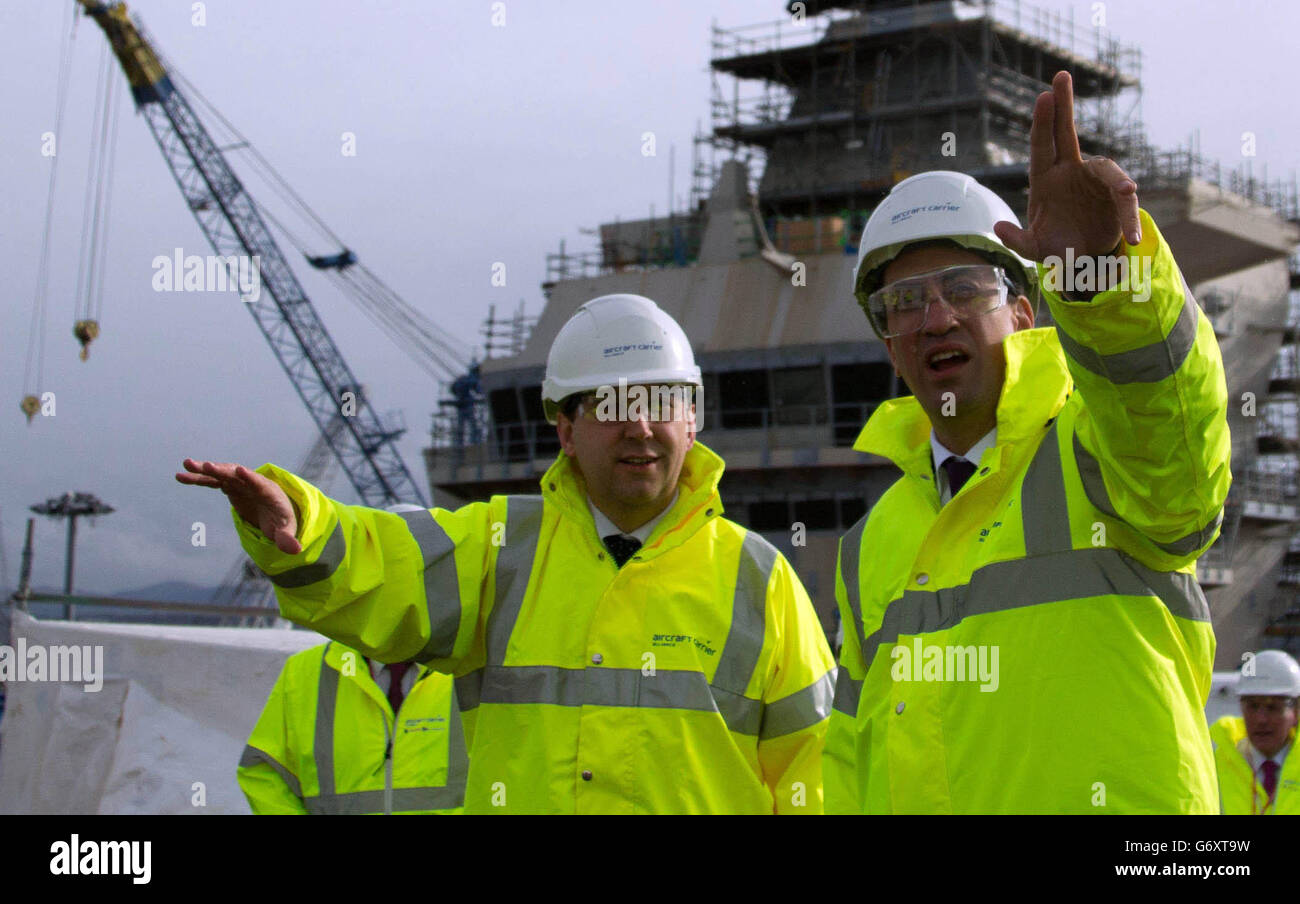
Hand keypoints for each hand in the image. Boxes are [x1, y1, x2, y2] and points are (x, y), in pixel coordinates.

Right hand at [175, 458, 301, 554]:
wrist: (275, 512)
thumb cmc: (283, 521)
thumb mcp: (286, 530)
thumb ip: (288, 539)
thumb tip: (295, 551)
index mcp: (269, 492)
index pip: (260, 483)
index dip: (250, 478)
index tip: (240, 471)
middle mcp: (253, 483)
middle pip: (237, 474)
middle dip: (222, 470)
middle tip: (206, 465)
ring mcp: (240, 483)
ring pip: (221, 474)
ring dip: (204, 470)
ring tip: (186, 464)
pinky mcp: (230, 487)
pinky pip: (212, 481)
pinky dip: (199, 479)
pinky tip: (181, 477)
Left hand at [993, 71, 1140, 262]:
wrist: (1083, 256)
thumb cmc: (1055, 245)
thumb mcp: (1034, 248)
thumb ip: (1017, 241)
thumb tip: (997, 228)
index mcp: (1044, 180)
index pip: (1041, 146)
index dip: (1043, 122)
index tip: (1043, 96)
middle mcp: (1069, 172)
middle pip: (1066, 132)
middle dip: (1064, 104)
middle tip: (1061, 75)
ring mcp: (1094, 180)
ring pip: (1107, 169)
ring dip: (1117, 180)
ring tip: (1126, 193)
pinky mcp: (1116, 196)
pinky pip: (1125, 203)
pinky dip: (1129, 218)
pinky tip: (1133, 236)